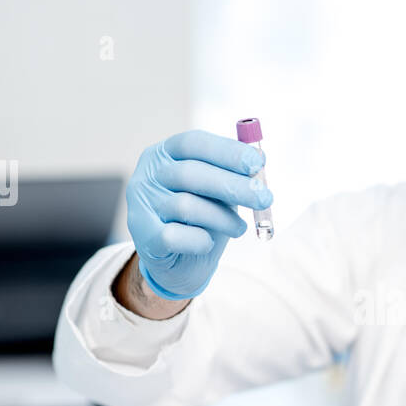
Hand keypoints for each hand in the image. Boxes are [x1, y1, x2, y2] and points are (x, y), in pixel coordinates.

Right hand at [125, 130, 273, 299]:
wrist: (178, 262)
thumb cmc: (201, 218)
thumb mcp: (217, 191)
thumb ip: (232, 174)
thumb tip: (258, 161)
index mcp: (164, 154)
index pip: (193, 143)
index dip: (227, 152)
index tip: (258, 163)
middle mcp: (147, 176)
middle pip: (190, 173)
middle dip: (233, 185)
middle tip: (264, 197)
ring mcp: (141, 206)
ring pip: (186, 205)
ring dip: (222, 218)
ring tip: (238, 228)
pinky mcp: (144, 236)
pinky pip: (175, 236)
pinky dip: (199, 240)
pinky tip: (207, 242)